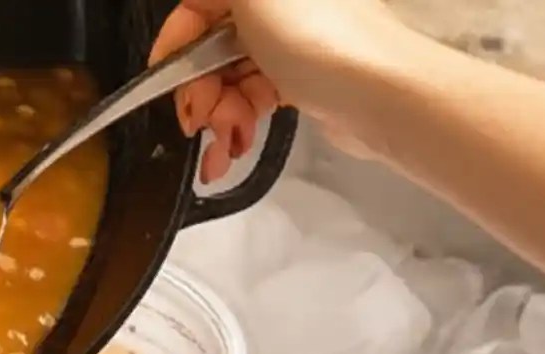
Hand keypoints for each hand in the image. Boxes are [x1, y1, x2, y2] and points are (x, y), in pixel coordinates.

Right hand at [150, 0, 413, 180]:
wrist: (381, 95)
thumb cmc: (318, 39)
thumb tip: (194, 6)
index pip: (198, 6)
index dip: (175, 44)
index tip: (163, 81)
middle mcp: (280, 4)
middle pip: (212, 46)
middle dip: (198, 89)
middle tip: (198, 122)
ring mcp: (291, 44)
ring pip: (230, 78)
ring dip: (217, 116)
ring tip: (224, 144)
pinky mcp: (302, 81)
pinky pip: (254, 99)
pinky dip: (239, 124)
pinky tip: (234, 148)